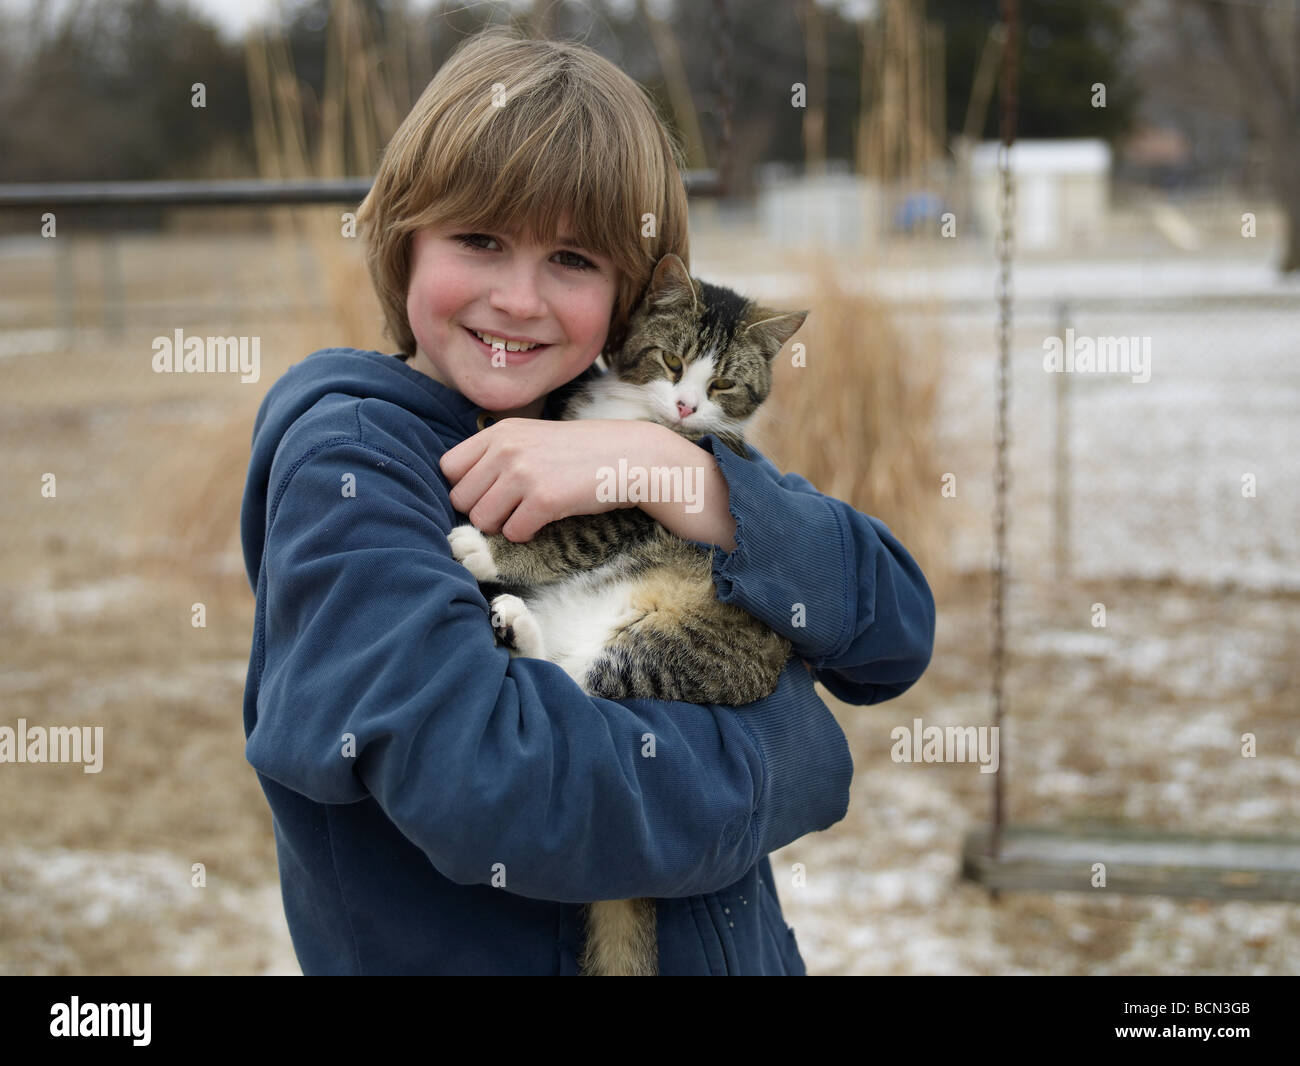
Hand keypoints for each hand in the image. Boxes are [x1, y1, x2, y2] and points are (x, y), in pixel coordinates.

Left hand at [439, 418, 651, 541]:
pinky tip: (544, 521)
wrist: (629, 456)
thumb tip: (461, 490)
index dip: (465, 487)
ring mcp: (523, 473)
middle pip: (460, 499)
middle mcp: (506, 449)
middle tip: (510, 509)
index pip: (448, 468)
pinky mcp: (543, 499)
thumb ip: (496, 455)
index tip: (488, 492)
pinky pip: (512, 533)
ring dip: (502, 526)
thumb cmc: (581, 452)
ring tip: (527, 514)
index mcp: (499, 432)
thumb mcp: (532, 437)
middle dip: (482, 511)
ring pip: (482, 520)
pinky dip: (526, 534)